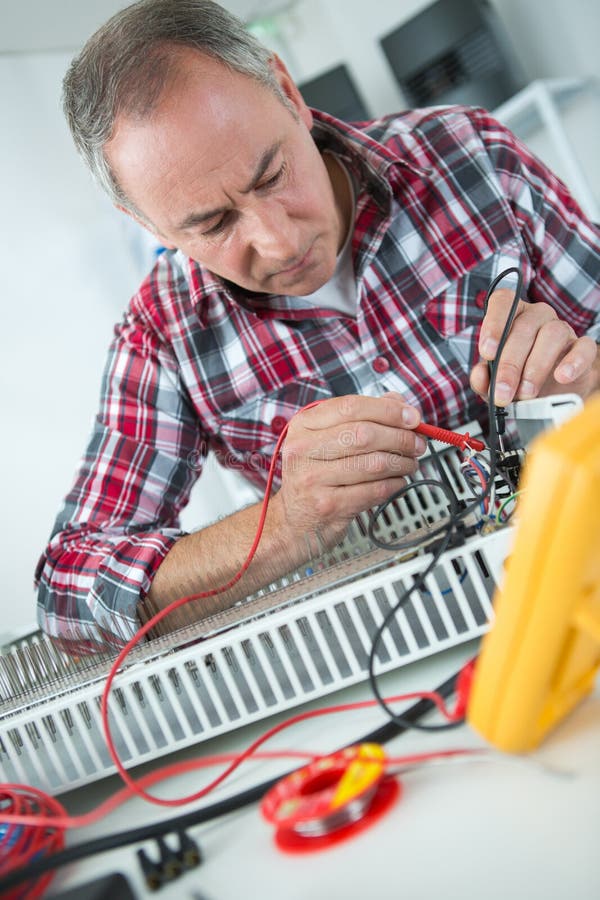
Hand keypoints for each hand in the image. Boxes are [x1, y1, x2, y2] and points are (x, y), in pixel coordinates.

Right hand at [272, 393, 425, 539]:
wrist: (294, 522)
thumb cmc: (315, 476)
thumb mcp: (326, 440)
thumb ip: (360, 416)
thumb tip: (397, 403)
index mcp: (304, 426)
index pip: (351, 407)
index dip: (389, 410)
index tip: (412, 417)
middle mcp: (303, 450)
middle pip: (365, 434)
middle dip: (401, 438)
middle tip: (417, 444)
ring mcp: (314, 479)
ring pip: (375, 463)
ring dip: (402, 463)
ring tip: (409, 464)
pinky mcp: (329, 505)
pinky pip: (375, 490)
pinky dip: (395, 485)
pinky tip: (397, 482)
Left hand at [470, 288, 599, 404]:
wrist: (551, 395)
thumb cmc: (517, 380)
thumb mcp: (494, 382)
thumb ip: (483, 378)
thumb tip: (479, 375)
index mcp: (511, 316)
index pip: (503, 303)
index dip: (493, 324)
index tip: (487, 352)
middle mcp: (537, 316)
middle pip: (524, 328)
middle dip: (510, 364)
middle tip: (502, 392)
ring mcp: (562, 329)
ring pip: (552, 334)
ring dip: (536, 367)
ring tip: (526, 393)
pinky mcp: (582, 347)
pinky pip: (584, 347)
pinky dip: (573, 362)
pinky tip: (562, 377)